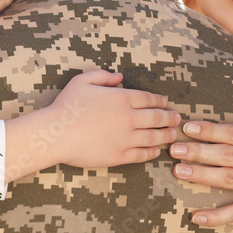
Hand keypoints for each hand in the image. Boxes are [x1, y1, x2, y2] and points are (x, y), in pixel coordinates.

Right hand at [4, 70, 179, 180]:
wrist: (56, 134)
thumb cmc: (66, 106)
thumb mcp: (82, 81)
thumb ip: (103, 76)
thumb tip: (119, 76)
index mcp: (121, 98)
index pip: (149, 99)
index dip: (160, 100)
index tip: (165, 102)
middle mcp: (129, 118)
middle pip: (157, 118)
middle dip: (169, 118)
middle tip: (177, 119)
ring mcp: (126, 139)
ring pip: (154, 137)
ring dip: (166, 135)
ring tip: (173, 135)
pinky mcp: (120, 156)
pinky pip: (143, 154)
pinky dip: (152, 152)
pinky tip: (156, 150)